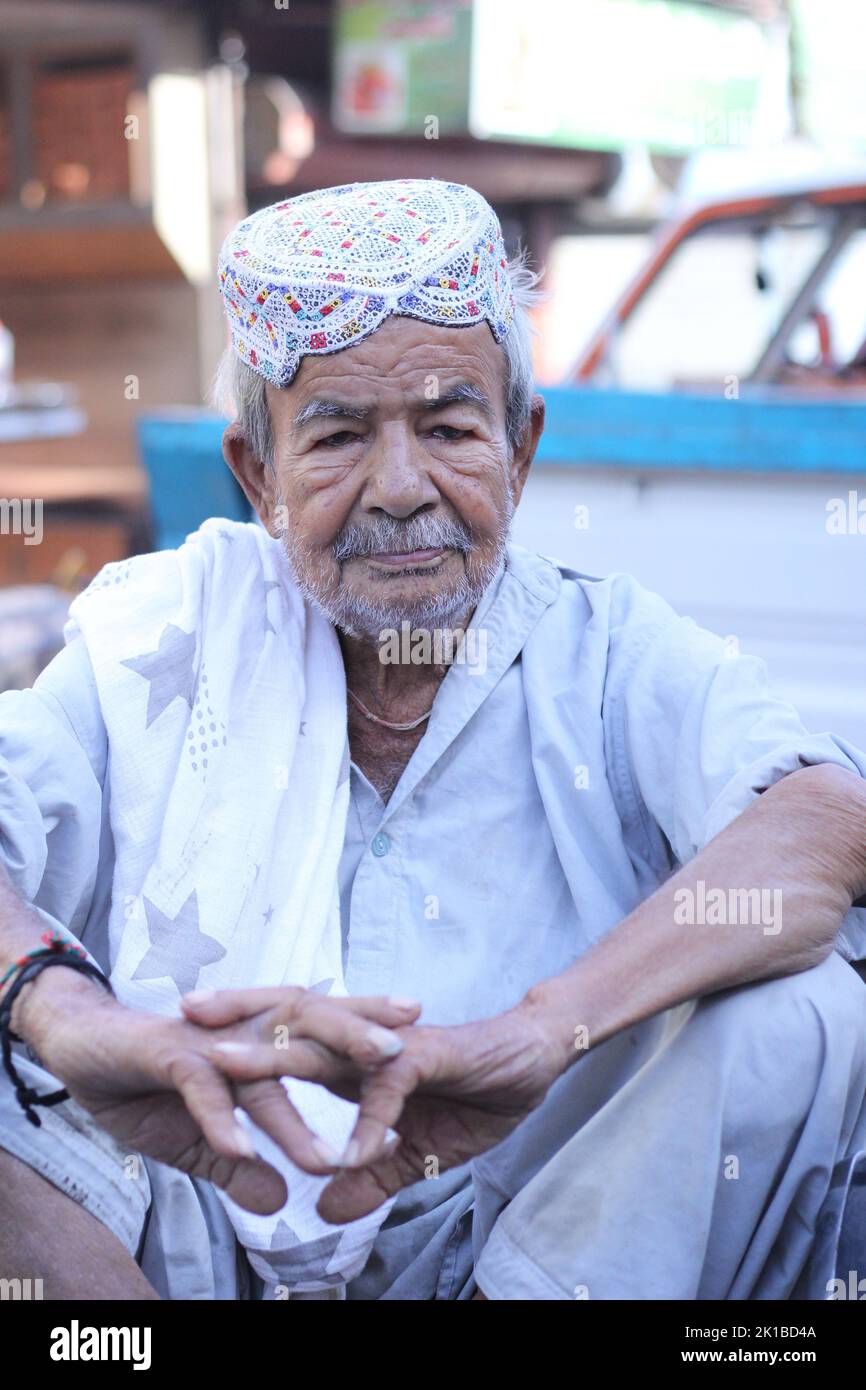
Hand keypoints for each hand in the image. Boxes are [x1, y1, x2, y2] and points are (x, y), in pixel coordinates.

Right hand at [14, 967, 418, 1214]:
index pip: (321, 1029)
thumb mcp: (196, 1135)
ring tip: (330, 1147)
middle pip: (307, 1024)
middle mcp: (238, 1032)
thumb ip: (236, 1163)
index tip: (419, 1040)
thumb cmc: (143, 1081)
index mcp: (254, 1040)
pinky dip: (222, 1123)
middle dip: (356, 1034)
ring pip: (261, 1062)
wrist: (77, 1044)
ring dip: (296, 1102)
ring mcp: (205, 1041)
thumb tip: (279, 1200)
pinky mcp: (166, 1054)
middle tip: (407, 1050)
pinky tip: (243, 1153)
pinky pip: (200, 1090)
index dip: (367, 1029)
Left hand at [201, 992, 563, 1222]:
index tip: (188, 1035)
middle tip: (181, 1014)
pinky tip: (349, 1150)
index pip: (289, 1038)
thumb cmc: (477, 1094)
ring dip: (272, 1054)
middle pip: (291, 1021)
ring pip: (322, 1044)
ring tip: (222, 1062)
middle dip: (237, 1016)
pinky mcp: (431, 1057)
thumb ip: (369, 1175)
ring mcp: (393, 1047)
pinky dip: (368, 1121)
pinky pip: (389, 1089)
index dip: (243, 1033)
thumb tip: (323, 1209)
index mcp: (354, 1058)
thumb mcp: (417, 1151)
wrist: (536, 1062)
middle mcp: (364, 1044)